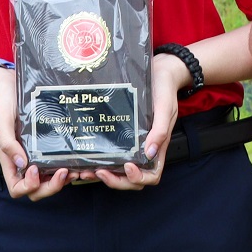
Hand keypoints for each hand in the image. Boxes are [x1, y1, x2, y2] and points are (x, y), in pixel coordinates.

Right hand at [0, 68, 72, 199]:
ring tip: (75, 169)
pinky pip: (57, 162)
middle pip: (37, 190)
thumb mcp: (0, 121)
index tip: (35, 168)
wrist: (8, 84)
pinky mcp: (47, 145)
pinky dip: (68, 166)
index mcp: (9, 160)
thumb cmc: (1, 102)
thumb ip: (7, 143)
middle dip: (51, 187)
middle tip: (64, 172)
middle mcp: (24, 162)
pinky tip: (78, 160)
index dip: (28, 185)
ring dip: (63, 180)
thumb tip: (23, 164)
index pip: (17, 188)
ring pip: (49, 180)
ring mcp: (36, 155)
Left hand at [91, 54, 181, 189]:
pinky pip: (111, 152)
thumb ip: (160, 131)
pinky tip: (87, 156)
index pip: (150, 175)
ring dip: (104, 174)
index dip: (138, 178)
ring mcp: (132, 143)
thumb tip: (148, 153)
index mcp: (157, 147)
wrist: (160, 70)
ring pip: (119, 169)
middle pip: (131, 179)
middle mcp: (144, 149)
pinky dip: (100, 159)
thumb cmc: (165, 90)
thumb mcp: (166, 108)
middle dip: (115, 180)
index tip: (128, 166)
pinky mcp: (121, 133)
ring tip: (86, 170)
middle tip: (99, 172)